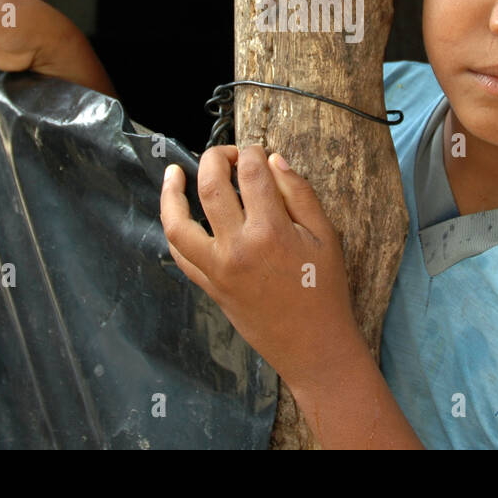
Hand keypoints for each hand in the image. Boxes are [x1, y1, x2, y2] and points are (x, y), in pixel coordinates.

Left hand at [159, 145, 365, 390]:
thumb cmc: (324, 290)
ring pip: (178, 223)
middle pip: (210, 187)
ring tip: (174, 173)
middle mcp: (237, 247)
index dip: (253, 152)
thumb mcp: (326, 236)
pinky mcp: (210, 287)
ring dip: (171, 193)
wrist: (313, 345)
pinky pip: (181, 255)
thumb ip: (300, 193)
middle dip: (214, 158)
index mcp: (271, 231)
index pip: (251, 173)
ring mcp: (217, 269)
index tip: (258, 152)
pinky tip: (177, 214)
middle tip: (226, 154)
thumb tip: (274, 161)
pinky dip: (174, 231)